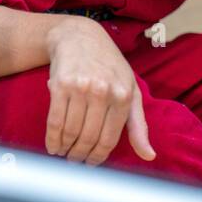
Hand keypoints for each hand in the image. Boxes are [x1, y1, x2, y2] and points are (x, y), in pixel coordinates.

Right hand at [44, 16, 155, 165]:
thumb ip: (139, 125)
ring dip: (65, 149)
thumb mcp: (131, 90)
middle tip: (75, 161)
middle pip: (89, 137)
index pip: (110, 138)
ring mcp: (82, 87)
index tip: (90, 164)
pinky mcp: (61, 85)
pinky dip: (52, 139)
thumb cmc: (110, 67)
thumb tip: (149, 155)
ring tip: (64, 153)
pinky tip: (53, 146)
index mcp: (124, 95)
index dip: (98, 156)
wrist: (80, 37)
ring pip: (71, 132)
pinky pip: (55, 121)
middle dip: (80, 155)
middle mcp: (104, 91)